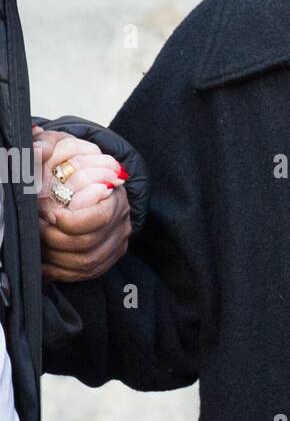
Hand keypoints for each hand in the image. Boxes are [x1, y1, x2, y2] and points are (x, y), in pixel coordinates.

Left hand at [33, 128, 131, 281]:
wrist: (86, 184)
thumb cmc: (71, 168)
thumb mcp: (60, 149)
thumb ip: (48, 145)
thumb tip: (37, 148)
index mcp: (115, 196)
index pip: (100, 218)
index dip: (73, 222)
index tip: (51, 215)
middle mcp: (121, 224)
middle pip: (89, 245)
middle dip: (56, 240)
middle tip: (37, 229)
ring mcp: (115, 245)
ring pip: (85, 263)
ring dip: (55, 256)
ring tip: (37, 243)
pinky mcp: (105, 259)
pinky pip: (83, 275)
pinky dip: (59, 272)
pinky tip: (43, 263)